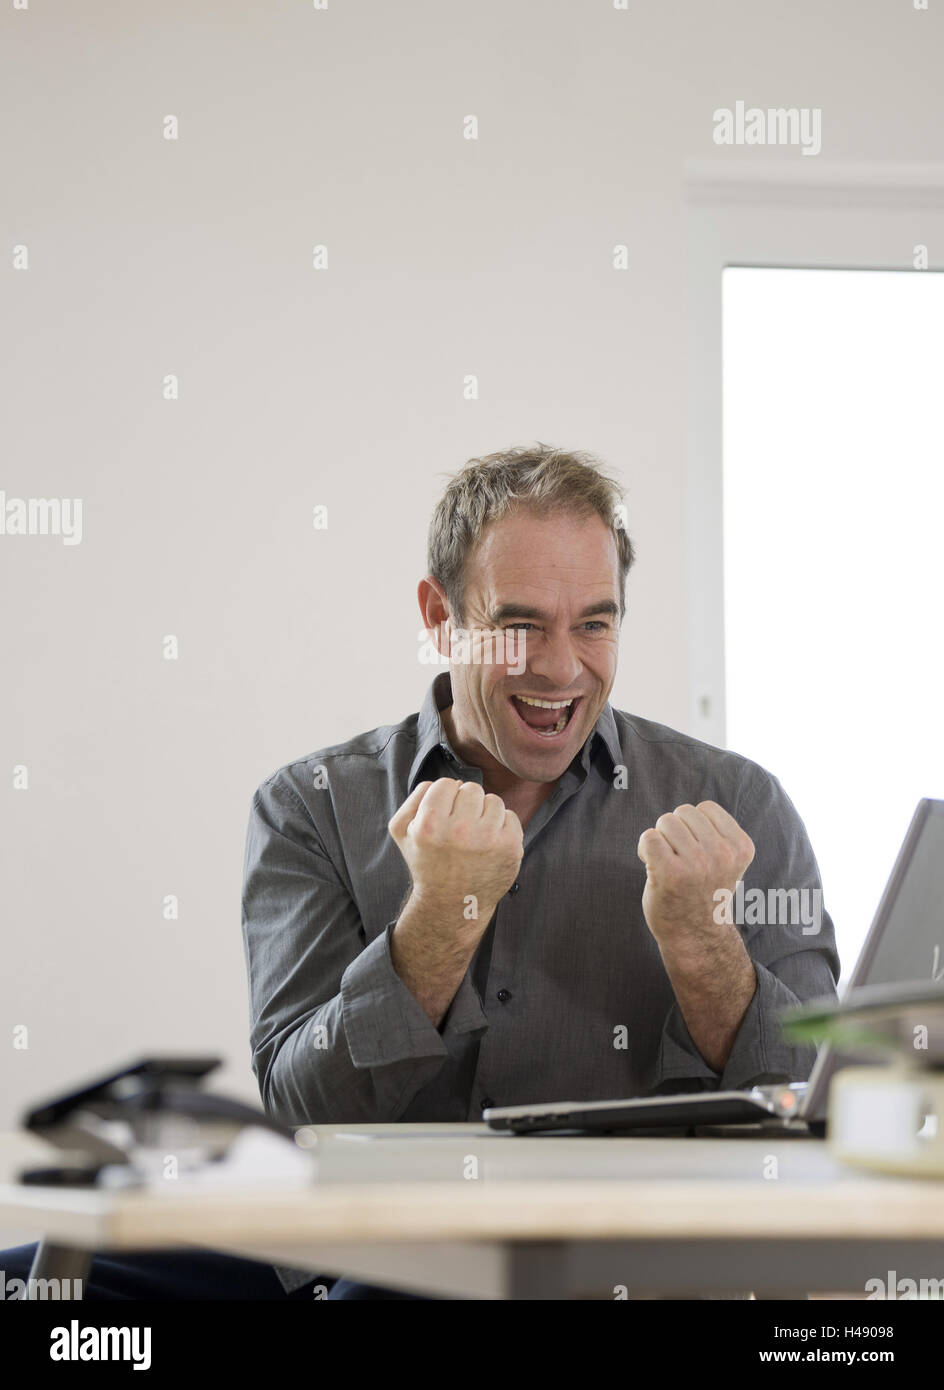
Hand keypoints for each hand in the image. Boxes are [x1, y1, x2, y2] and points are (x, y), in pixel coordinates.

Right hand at [388, 778, 523, 926]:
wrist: (453, 903)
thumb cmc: (428, 863)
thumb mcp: (403, 831)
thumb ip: (416, 797)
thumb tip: (450, 782)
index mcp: (429, 824)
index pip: (446, 783)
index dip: (445, 798)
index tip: (444, 817)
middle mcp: (459, 831)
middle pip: (471, 788)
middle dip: (466, 804)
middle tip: (460, 829)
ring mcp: (488, 839)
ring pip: (493, 800)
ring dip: (485, 814)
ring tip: (475, 836)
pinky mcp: (510, 847)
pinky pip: (510, 816)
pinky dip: (502, 827)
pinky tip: (490, 844)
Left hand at [636, 800, 754, 947]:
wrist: (695, 935)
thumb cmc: (704, 891)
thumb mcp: (725, 859)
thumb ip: (714, 833)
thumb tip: (687, 810)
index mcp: (741, 847)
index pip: (706, 808)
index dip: (694, 825)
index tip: (697, 850)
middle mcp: (723, 854)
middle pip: (684, 812)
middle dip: (676, 830)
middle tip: (680, 860)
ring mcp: (697, 864)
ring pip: (665, 822)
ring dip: (660, 840)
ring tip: (668, 864)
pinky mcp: (670, 873)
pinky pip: (649, 837)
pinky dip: (645, 849)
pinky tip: (653, 867)